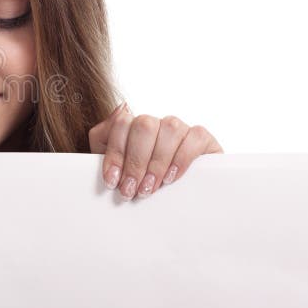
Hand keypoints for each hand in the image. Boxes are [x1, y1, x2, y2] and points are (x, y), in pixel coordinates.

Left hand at [88, 102, 223, 200]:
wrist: (174, 199)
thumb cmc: (137, 181)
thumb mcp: (114, 164)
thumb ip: (105, 136)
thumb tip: (121, 108)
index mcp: (131, 125)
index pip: (121, 124)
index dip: (116, 153)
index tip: (112, 181)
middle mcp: (155, 123)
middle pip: (144, 125)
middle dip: (135, 161)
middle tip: (131, 189)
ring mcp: (179, 129)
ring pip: (169, 128)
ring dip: (157, 162)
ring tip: (150, 187)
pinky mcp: (202, 139)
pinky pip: (195, 136)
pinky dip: (182, 157)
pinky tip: (171, 177)